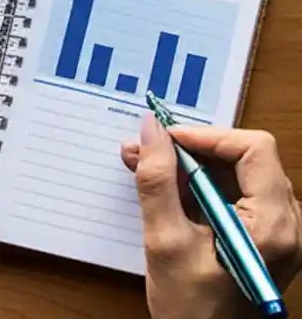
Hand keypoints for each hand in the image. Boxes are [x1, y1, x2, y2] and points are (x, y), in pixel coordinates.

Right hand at [121, 117, 301, 318]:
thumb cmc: (192, 309)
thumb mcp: (166, 242)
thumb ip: (158, 182)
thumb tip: (151, 130)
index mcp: (274, 224)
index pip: (253, 149)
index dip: (206, 136)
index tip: (163, 140)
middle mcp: (288, 223)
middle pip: (246, 160)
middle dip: (191, 151)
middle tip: (143, 151)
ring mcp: (280, 232)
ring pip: (238, 176)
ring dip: (192, 168)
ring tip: (145, 168)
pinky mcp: (265, 239)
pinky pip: (237, 197)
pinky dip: (201, 188)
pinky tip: (166, 192)